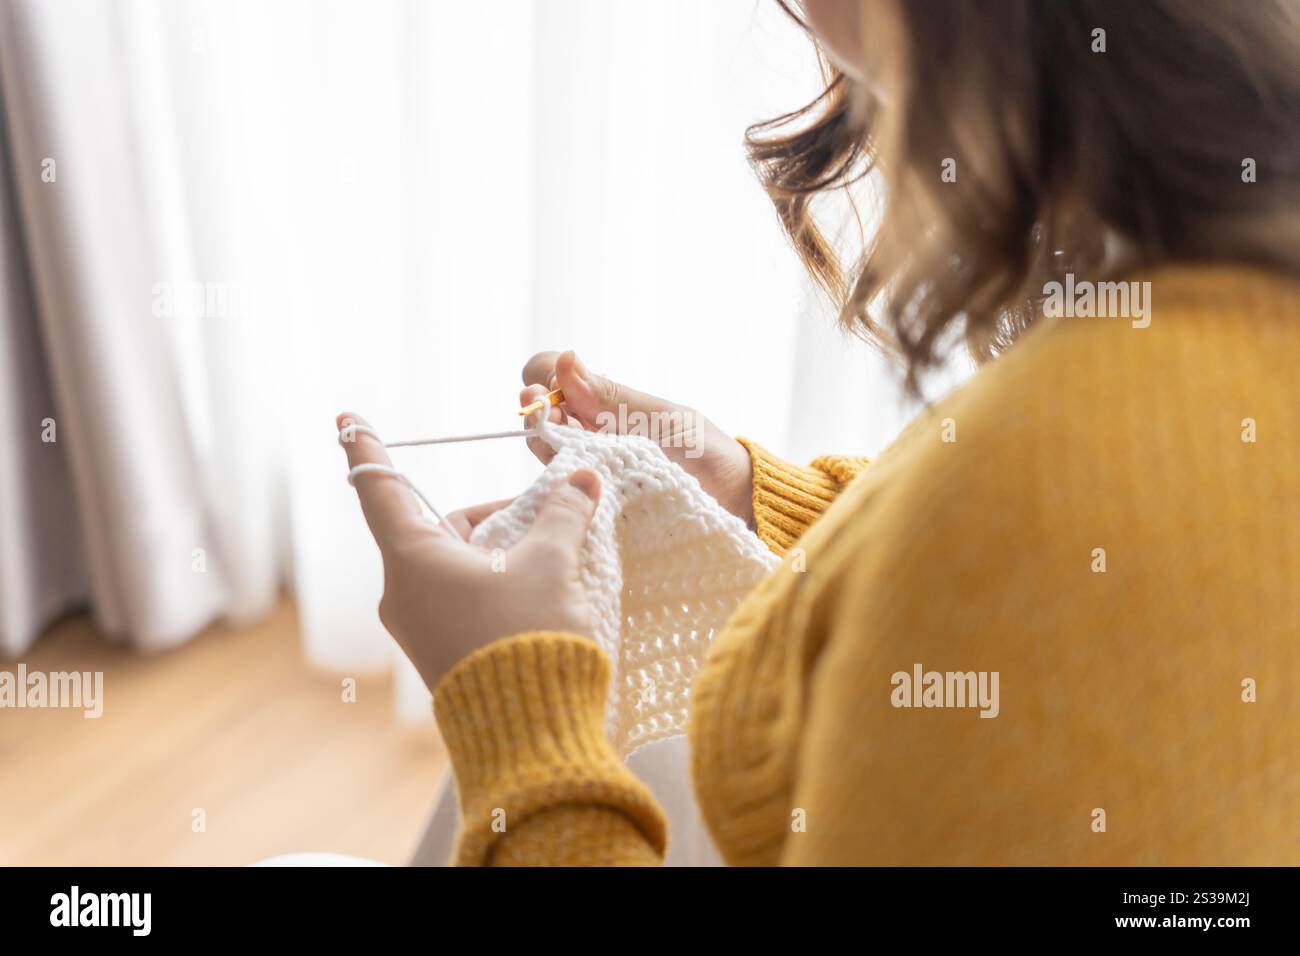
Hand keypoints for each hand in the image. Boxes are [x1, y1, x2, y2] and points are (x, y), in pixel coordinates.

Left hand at [337, 412, 602, 690]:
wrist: (527, 734)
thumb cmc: (527, 638)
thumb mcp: (551, 564)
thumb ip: (563, 514)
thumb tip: (582, 479)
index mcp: (412, 559)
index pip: (381, 486)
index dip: (367, 446)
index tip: (345, 416)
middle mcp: (403, 591)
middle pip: (442, 528)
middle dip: (497, 516)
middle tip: (551, 515)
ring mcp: (421, 626)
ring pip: (458, 565)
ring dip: (504, 552)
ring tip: (556, 558)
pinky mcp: (444, 652)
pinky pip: (464, 599)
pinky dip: (498, 583)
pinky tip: (543, 591)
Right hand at [521, 350, 754, 524]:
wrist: (735, 501)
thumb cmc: (704, 452)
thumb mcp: (659, 420)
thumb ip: (611, 398)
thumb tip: (565, 361)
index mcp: (602, 403)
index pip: (548, 376)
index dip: (542, 381)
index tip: (553, 395)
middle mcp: (588, 435)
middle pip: (538, 418)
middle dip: (538, 415)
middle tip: (555, 422)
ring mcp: (589, 471)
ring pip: (545, 457)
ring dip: (548, 449)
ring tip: (576, 456)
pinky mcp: (593, 509)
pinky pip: (563, 499)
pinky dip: (561, 490)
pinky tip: (574, 490)